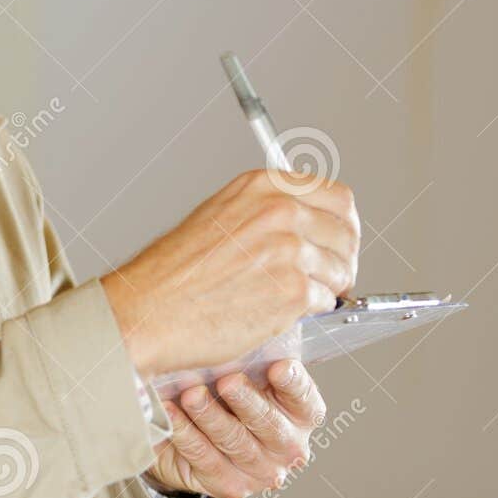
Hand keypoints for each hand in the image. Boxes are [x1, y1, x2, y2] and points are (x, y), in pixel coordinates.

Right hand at [101, 169, 359, 374]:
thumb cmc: (173, 272)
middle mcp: (278, 211)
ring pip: (340, 269)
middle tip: (330, 276)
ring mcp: (288, 250)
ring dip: (327, 287)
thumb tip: (307, 225)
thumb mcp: (219, 216)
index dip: (343, 224)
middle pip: (347, 232)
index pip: (336, 197)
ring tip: (294, 296)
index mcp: (261, 186)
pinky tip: (280, 310)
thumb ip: (265, 212)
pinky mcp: (292, 291)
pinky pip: (326, 301)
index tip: (337, 241)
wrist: (150, 309)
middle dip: (342, 257)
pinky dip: (310, 311)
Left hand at [147, 359, 326, 497]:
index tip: (278, 367)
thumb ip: (257, 351)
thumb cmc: (229, 395)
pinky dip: (186, 433)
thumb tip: (250, 312)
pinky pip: (205, 458)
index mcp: (302, 414)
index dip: (293, 384)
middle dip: (246, 401)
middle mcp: (289, 446)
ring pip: (235, 441)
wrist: (201, 439)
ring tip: (190, 395)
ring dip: (210, 416)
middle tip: (226, 381)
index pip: (305, 399)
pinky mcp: (230, 485)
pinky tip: (172, 413)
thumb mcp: (249, 371)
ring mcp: (261, 470)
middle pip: (270, 424)